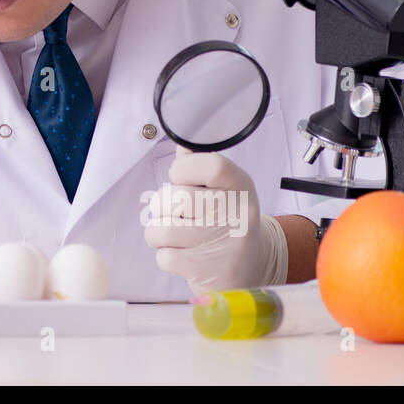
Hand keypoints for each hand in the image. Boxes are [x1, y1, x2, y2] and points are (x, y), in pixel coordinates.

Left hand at [143, 145, 287, 294]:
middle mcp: (238, 213)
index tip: (180, 178)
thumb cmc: (224, 220)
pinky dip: (164, 255)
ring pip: (163, 229)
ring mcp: (224, 244)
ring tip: (173, 232)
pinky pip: (164, 256)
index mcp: (241, 185)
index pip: (211, 165)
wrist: (246, 270)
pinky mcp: (210, 271)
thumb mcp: (221, 189)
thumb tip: (179, 131)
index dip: (183, 170)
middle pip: (177, 198)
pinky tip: (183, 254)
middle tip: (172, 210)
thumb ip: (197, 163)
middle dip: (161, 204)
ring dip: (158, 231)